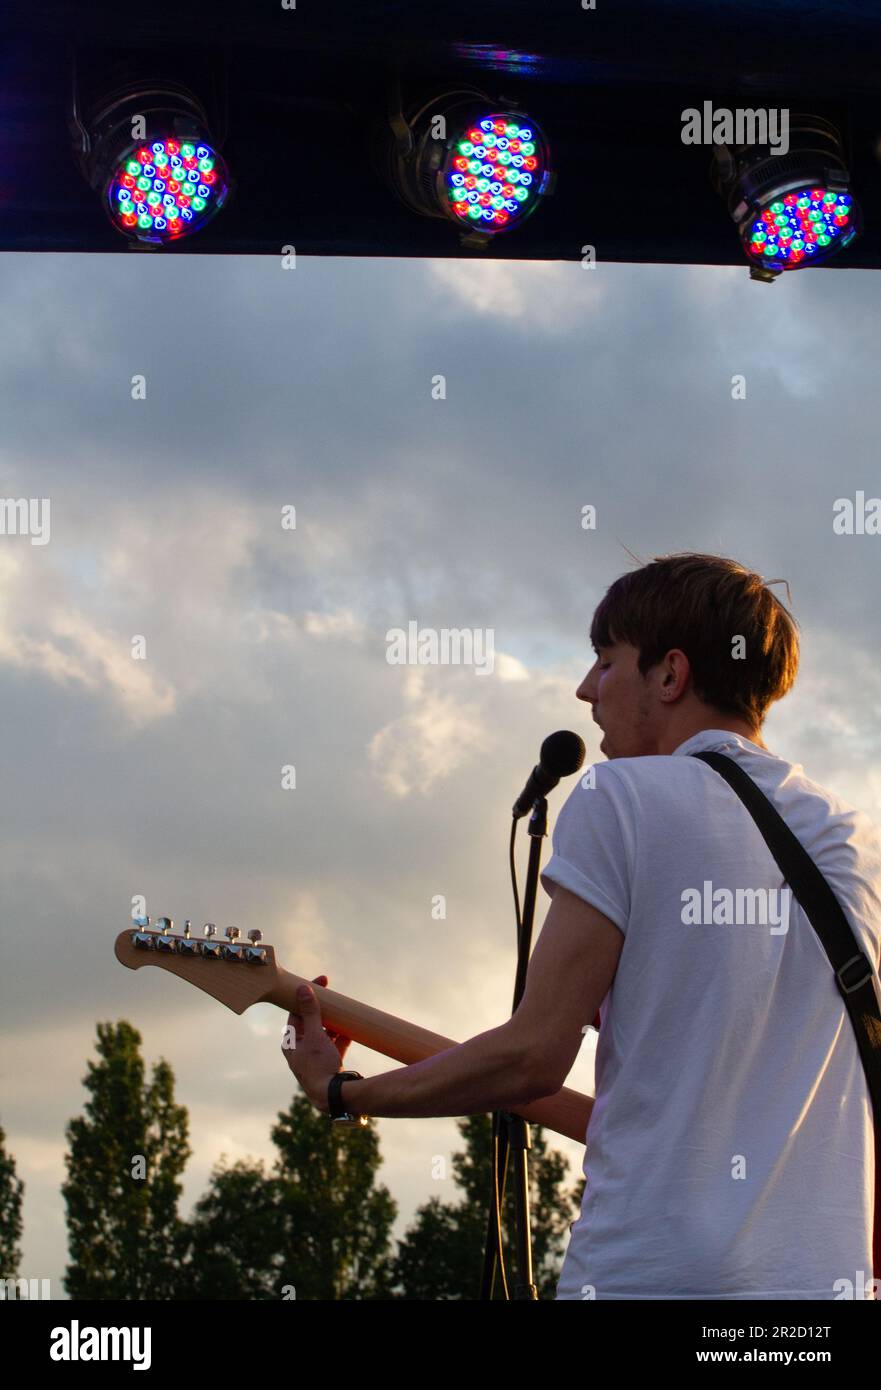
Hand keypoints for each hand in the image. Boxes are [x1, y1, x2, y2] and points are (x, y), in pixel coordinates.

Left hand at [281, 974, 352, 1111]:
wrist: (332, 1096)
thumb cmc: (318, 1065)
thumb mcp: (314, 1035)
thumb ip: (310, 1012)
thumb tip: (302, 989)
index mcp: (291, 1043)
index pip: (296, 1012)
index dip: (306, 996)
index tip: (320, 983)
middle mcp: (300, 1050)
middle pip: (311, 1022)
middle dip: (322, 1009)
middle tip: (333, 996)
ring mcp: (314, 1057)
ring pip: (323, 1033)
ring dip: (333, 1022)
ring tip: (342, 1012)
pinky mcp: (328, 1064)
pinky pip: (334, 1045)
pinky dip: (341, 1037)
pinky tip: (350, 1029)